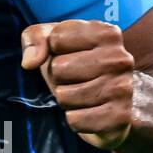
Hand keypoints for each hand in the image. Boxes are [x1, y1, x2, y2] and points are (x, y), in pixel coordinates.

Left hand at [21, 20, 134, 149]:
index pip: (56, 39)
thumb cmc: (77, 64)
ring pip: (65, 96)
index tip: (69, 53)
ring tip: (82, 94)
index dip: (53, 49)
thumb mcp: (53, 41)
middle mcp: (120, 58)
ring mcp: (123, 88)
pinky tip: (89, 111)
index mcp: (107, 33)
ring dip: (66, 98)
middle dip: (59, 76)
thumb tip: (29, 62)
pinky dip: (75, 119)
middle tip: (75, 78)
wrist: (112, 100)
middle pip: (59, 68)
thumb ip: (35, 38)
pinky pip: (75, 119)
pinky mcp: (120, 116)